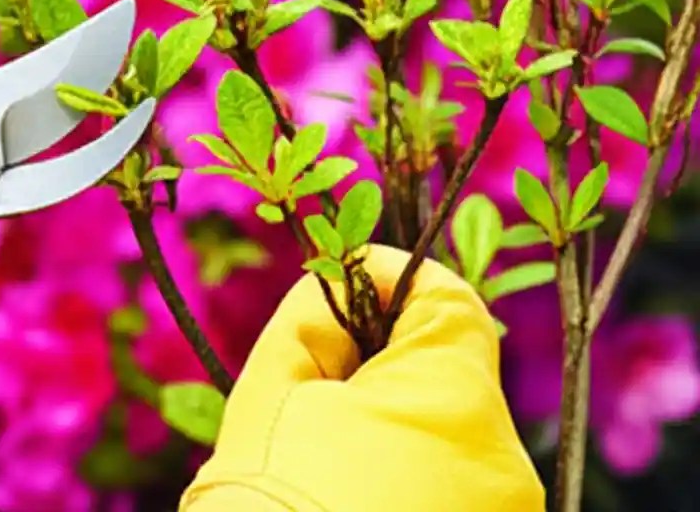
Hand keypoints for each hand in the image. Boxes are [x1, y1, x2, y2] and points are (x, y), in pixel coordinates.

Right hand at [179, 244, 544, 511]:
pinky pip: (460, 485)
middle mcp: (504, 458)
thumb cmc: (267, 493)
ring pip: (454, 432)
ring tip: (334, 456)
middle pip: (452, 371)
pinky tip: (361, 494)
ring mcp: (506, 511)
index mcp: (455, 396)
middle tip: (321, 389)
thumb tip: (345, 288)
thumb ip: (318, 314)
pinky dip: (418, 476)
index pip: (450, 301)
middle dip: (390, 364)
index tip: (343, 294)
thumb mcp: (275, 384)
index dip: (393, 284)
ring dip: (404, 424)